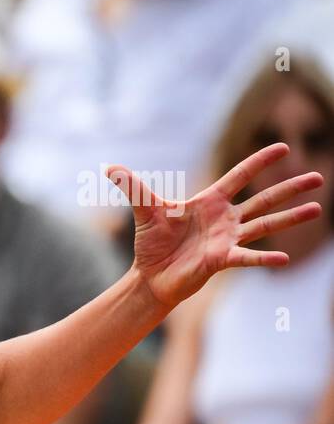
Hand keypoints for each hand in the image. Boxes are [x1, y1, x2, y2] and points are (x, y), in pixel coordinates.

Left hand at [109, 143, 323, 310]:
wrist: (150, 276)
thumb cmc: (153, 243)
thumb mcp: (145, 210)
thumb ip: (133, 187)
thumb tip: (110, 166)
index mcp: (210, 202)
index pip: (239, 176)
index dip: (259, 162)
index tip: (283, 147)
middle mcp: (225, 219)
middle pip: (263, 199)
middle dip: (289, 188)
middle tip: (320, 178)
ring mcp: (228, 240)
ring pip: (264, 225)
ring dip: (290, 218)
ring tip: (317, 209)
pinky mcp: (222, 260)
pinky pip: (247, 258)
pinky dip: (263, 258)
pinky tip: (283, 259)